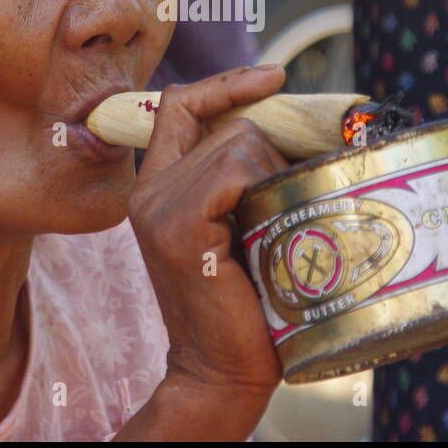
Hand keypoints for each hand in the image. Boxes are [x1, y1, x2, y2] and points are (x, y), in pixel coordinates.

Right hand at [128, 64, 290, 409]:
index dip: (226, 82)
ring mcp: (157, 205)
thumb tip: (300, 130)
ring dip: (275, 175)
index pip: (180, 104)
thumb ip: (243, 180)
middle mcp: (148, 189)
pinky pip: (233, 171)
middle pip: (229, 125)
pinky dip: (262, 187)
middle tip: (290, 204)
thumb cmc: (248, 304)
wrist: (223, 371)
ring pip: (238, 143)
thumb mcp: (241, 227)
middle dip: (275, 153)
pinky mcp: (175, 225)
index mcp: (157, 185)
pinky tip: (267, 226)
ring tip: (277, 226)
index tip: (273, 76)